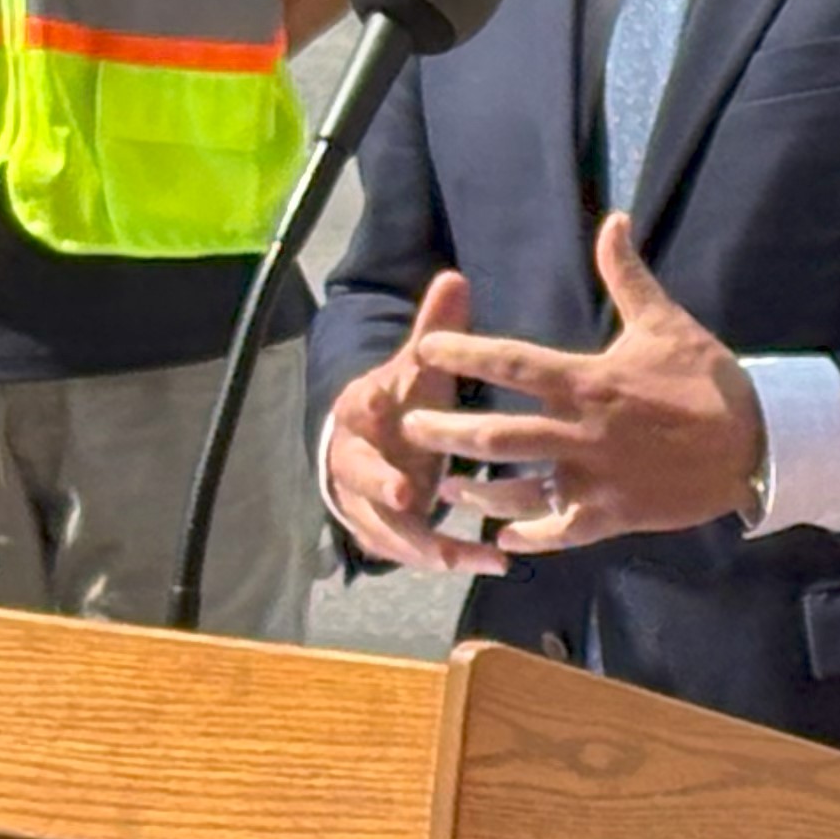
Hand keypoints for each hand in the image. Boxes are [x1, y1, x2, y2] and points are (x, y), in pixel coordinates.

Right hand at [323, 272, 503, 577]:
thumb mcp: (416, 367)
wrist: (364, 444)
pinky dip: (443, 557)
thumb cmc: (399, 402)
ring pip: (384, 526)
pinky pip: (407, 550)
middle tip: (407, 498)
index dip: (367, 413)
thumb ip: (435, 331)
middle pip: (359, 478)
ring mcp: (361, 501)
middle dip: (380, 488)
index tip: (381, 413)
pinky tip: (487, 561)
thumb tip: (455, 277)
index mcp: (360, 412)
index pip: (357, 411)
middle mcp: (352, 460)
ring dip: (422, 542)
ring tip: (464, 555)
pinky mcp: (379, 531)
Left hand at [404, 215, 764, 553]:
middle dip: (446, 433)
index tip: (424, 350)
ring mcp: (594, 478)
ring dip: (476, 491)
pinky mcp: (612, 515)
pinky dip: (529, 537)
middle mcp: (581, 431)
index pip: (510, 363)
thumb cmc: (705, 380)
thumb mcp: (665, 322)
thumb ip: (627, 275)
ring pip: (518, 489)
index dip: (462, 354)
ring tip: (445, 489)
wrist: (754, 443)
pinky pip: (559, 532)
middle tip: (408, 430)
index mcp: (587, 380)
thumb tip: (613, 219)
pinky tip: (504, 539)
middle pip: (497, 435)